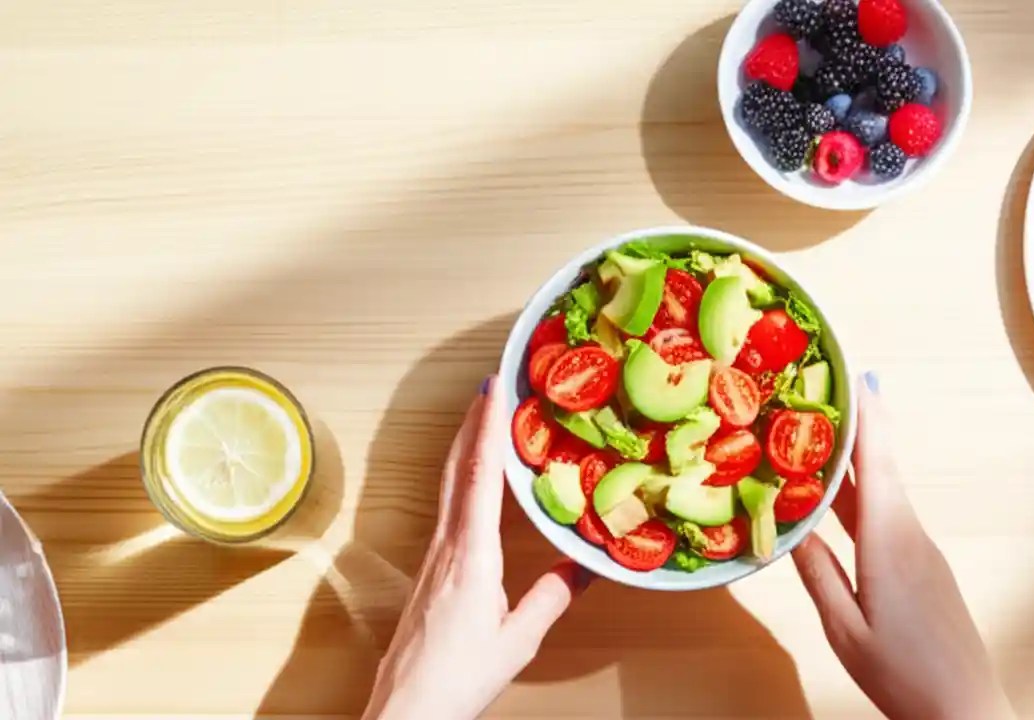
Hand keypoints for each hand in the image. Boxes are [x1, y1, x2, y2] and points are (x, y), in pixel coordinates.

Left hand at [362, 377, 592, 719]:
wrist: (405, 711)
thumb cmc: (458, 679)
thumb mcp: (519, 640)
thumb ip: (552, 597)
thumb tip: (586, 564)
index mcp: (470, 556)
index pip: (478, 478)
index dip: (486, 429)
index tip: (493, 388)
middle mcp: (446, 548)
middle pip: (456, 471)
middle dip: (471, 425)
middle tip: (488, 386)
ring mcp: (432, 559)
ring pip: (448, 488)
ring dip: (465, 449)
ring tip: (483, 421)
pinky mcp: (429, 574)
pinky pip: (448, 510)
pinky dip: (462, 481)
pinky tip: (473, 484)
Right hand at [793, 375, 1012, 719]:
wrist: (966, 711)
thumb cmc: (904, 674)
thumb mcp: (844, 628)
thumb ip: (817, 573)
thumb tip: (791, 526)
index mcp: (890, 540)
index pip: (877, 460)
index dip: (865, 412)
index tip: (850, 370)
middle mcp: (910, 534)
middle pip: (881, 465)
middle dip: (857, 423)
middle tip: (828, 384)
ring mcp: (920, 549)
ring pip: (883, 490)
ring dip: (855, 458)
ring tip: (819, 431)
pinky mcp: (922, 566)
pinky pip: (887, 514)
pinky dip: (861, 492)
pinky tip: (837, 495)